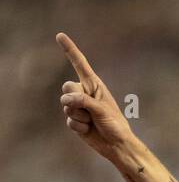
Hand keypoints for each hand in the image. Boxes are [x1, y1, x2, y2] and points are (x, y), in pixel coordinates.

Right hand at [56, 32, 130, 159]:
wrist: (116, 145)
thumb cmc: (114, 124)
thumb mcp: (101, 109)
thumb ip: (83, 101)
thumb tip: (65, 100)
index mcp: (94, 85)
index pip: (80, 64)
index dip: (70, 50)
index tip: (60, 36)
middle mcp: (84, 93)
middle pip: (67, 87)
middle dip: (75, 98)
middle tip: (89, 109)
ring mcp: (78, 107)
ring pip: (66, 105)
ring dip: (80, 116)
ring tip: (92, 121)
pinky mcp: (75, 120)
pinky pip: (69, 120)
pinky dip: (79, 127)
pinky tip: (89, 130)